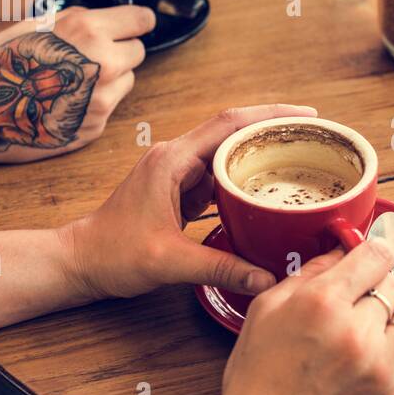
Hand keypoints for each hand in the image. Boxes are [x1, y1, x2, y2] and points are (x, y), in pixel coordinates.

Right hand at [0, 5, 153, 167]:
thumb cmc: (0, 62)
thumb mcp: (37, 24)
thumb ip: (79, 19)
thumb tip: (108, 18)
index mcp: (89, 32)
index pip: (141, 20)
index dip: (138, 21)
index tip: (136, 23)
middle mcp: (102, 66)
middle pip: (138, 52)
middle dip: (120, 50)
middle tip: (91, 54)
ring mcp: (102, 100)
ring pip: (127, 81)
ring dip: (110, 78)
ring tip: (70, 80)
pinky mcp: (96, 126)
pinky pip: (109, 107)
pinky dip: (94, 102)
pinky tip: (63, 101)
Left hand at [61, 104, 315, 299]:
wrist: (79, 261)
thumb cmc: (112, 254)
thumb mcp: (170, 263)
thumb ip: (221, 268)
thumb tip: (267, 279)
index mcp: (172, 161)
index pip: (229, 124)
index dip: (270, 115)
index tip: (306, 116)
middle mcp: (175, 158)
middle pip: (233, 131)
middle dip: (273, 132)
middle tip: (313, 140)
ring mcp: (176, 172)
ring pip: (227, 153)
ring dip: (259, 155)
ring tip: (298, 161)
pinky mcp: (178, 188)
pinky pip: (218, 174)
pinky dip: (243, 178)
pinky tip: (265, 189)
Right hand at [214, 242, 393, 394]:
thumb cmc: (258, 378)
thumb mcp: (266, 309)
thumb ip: (308, 273)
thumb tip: (341, 252)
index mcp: (323, 302)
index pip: (377, 254)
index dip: (373, 254)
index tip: (368, 262)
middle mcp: (358, 330)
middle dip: (380, 286)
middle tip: (363, 299)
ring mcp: (382, 364)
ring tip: (386, 320)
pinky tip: (388, 349)